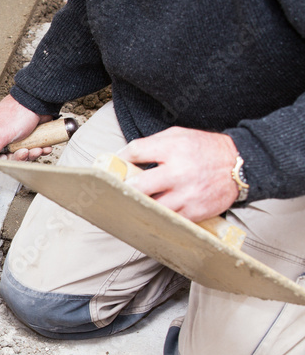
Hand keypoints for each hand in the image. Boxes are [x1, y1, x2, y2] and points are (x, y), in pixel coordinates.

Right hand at [0, 95, 50, 169]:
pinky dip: (37, 149)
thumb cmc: (19, 111)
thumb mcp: (0, 134)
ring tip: (36, 148)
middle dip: (17, 157)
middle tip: (24, 152)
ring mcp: (12, 136)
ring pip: (17, 154)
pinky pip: (29, 149)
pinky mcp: (25, 136)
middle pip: (3, 157)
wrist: (40, 102)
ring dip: (29, 154)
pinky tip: (41, 146)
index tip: (5, 162)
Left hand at [118, 127, 239, 222]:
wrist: (240, 165)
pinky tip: (151, 213)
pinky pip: (168, 219)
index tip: (114, 166)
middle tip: (116, 190)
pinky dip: (157, 216)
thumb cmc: (204, 149)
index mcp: (174, 148)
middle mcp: (179, 172)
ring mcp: (187, 195)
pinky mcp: (195, 211)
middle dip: (124, 188)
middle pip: (138, 185)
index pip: (135, 152)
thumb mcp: (180, 135)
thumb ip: (153, 144)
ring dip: (139, 206)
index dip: (120, 159)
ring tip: (132, 204)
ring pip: (150, 207)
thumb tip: (125, 157)